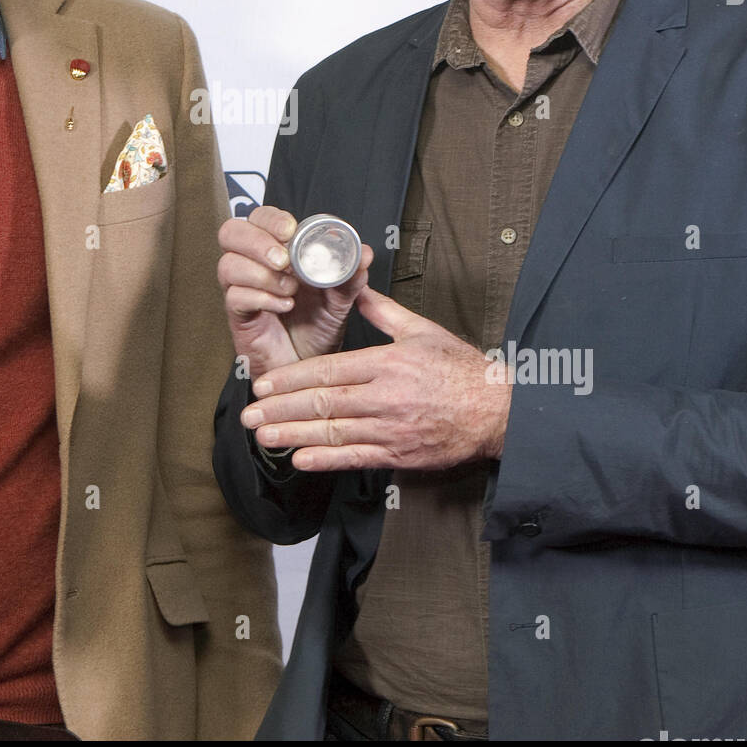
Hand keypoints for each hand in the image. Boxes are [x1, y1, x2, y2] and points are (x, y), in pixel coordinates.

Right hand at [217, 205, 372, 381]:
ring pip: (228, 265)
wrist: (309, 370)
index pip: (259, 218)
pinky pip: (235, 297)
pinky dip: (261, 297)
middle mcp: (255, 265)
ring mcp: (243, 290)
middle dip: (256, 241)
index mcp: (278, 251)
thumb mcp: (341, 299)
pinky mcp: (239, 316)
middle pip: (231, 233)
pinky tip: (284, 305)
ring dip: (261, 274)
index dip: (270, 219)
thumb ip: (351, 275)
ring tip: (290, 289)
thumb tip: (365, 253)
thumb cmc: (318, 328)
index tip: (290, 230)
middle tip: (283, 260)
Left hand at [240, 286, 511, 471]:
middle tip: (250, 413)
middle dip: (281, 409)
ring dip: (294, 436)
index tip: (265, 382)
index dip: (292, 379)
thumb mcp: (422, 330)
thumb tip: (357, 287)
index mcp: (387, 363)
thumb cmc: (462, 369)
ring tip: (264, 436)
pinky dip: (326, 459)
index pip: (328, 371)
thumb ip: (383, 311)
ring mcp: (391, 429)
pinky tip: (300, 459)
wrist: (497, 411)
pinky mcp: (399, 455)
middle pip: (323, 403)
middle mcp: (384, 397)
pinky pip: (356, 458)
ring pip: (333, 432)